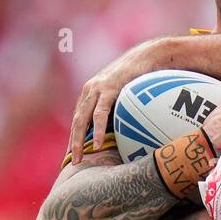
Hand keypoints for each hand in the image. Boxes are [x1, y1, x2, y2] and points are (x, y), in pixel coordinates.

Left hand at [68, 38, 167, 163]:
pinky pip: (101, 113)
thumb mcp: (125, 95)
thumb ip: (118, 110)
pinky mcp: (109, 89)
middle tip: (72, 163)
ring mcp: (97, 89)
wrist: (148, 56)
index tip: (73, 157)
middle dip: (73, 144)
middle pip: (77, 122)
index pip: (79, 120)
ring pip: (83, 119)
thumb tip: (124, 131)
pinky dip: (98, 129)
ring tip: (79, 157)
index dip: (75, 138)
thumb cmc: (141, 77)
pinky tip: (97, 144)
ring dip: (80, 140)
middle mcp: (89, 92)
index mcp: (91, 94)